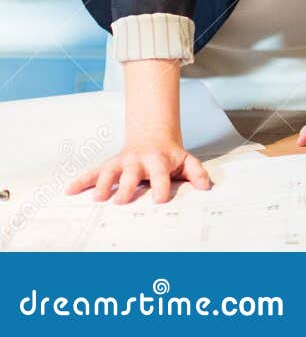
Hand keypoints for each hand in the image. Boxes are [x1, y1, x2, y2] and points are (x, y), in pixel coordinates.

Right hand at [65, 138, 212, 204]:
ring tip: (97, 198)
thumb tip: (206, 187)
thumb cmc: (169, 155)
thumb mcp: (186, 161)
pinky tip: (69, 190)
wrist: (153, 135)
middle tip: (120, 201)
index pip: (160, 174)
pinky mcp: (109, 165)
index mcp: (158, 160)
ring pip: (110, 171)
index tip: (159, 199)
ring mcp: (121, 162)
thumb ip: (197, 173)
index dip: (161, 186)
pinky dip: (81, 181)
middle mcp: (137, 160)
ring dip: (102, 183)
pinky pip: (93, 172)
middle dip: (126, 186)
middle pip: (131, 173)